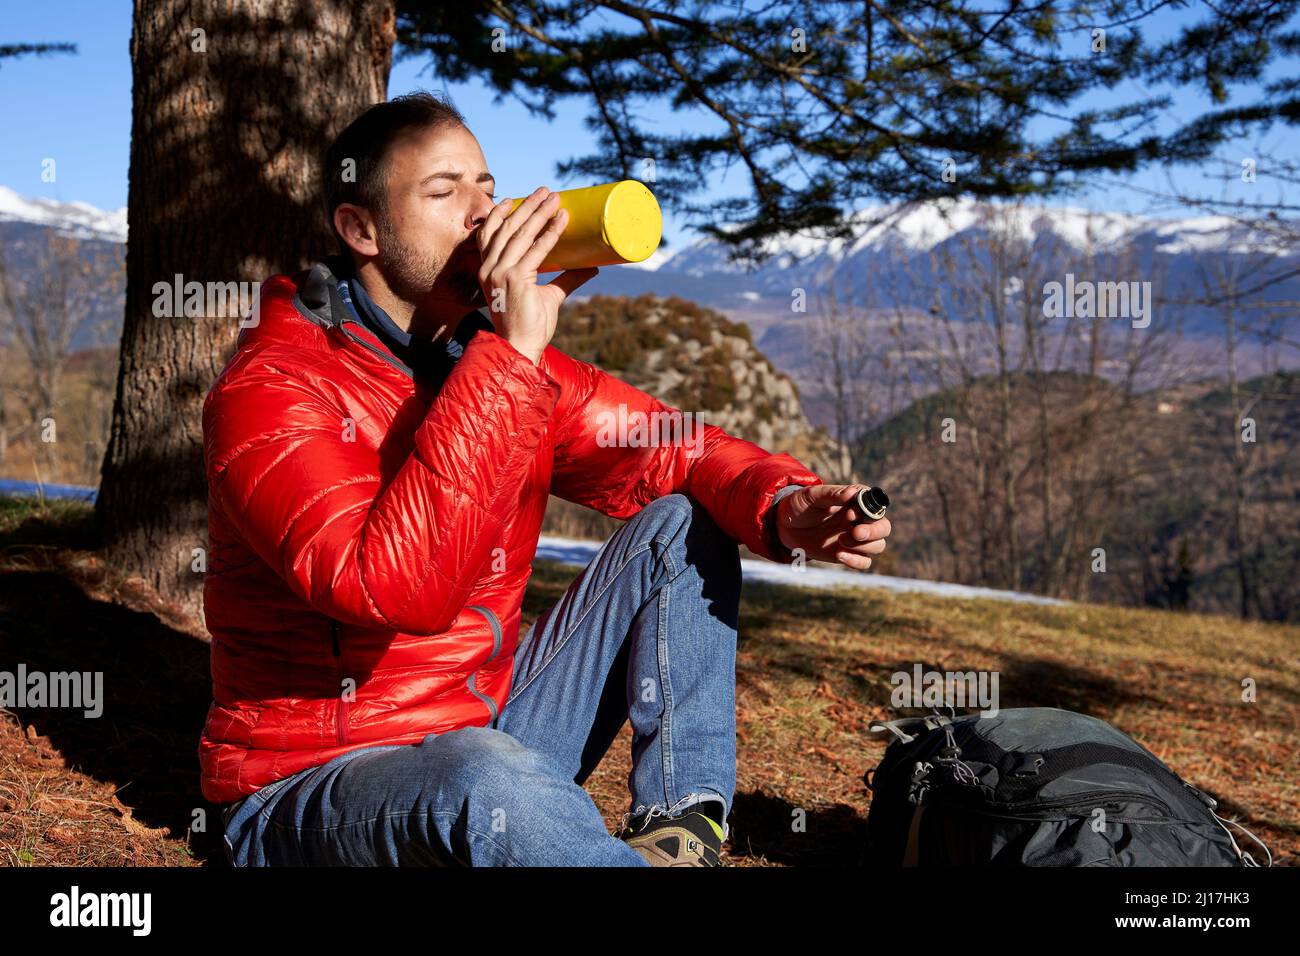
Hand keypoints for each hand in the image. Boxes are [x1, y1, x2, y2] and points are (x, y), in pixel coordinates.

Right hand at [475, 186, 599, 363]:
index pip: (489, 235)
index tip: (515, 199)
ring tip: (555, 199)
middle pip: (507, 228)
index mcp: (488, 271)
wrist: (521, 347)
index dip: (501, 215)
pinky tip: (561, 221)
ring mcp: (501, 273)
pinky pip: (536, 251)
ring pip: (520, 235)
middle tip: (546, 192)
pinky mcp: (516, 280)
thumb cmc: (530, 325)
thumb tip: (591, 265)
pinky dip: (550, 234)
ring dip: (539, 213)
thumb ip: (566, 279)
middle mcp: (490, 269)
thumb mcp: (548, 296)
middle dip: (528, 207)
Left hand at [775, 484, 891, 570]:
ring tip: (840, 542)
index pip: (875, 505)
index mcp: (855, 501)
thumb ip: (832, 494)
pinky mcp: (847, 553)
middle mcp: (859, 520)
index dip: (868, 511)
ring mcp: (855, 538)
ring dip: (863, 546)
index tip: (849, 514)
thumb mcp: (812, 496)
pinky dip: (856, 561)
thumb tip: (852, 492)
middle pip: (884, 527)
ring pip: (878, 546)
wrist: (784, 526)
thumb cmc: (799, 505)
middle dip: (874, 532)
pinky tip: (839, 555)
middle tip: (854, 532)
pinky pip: (864, 562)